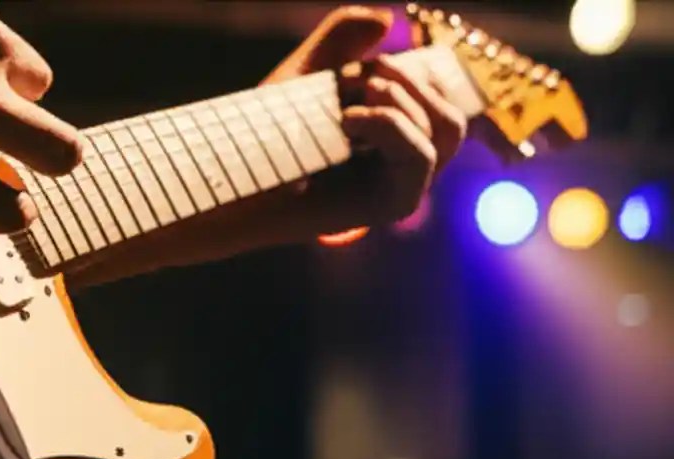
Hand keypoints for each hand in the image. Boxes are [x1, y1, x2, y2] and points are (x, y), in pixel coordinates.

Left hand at [266, 6, 466, 229]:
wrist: (239, 175)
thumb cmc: (269, 131)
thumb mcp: (311, 70)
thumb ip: (343, 36)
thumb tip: (385, 19)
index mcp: (398, 134)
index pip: (445, 98)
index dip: (423, 73)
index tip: (373, 64)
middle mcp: (406, 163)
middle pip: (454, 112)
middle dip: (414, 81)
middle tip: (362, 76)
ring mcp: (405, 185)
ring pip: (446, 129)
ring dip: (399, 99)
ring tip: (346, 103)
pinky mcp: (397, 204)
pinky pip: (422, 154)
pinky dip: (389, 125)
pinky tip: (346, 120)